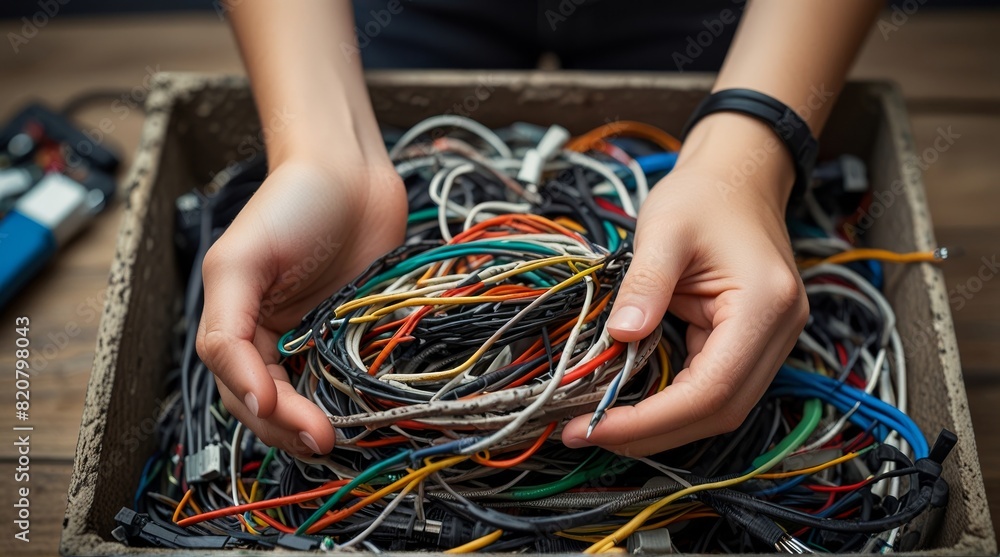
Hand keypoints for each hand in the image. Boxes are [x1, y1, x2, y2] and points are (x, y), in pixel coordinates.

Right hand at [197, 158, 406, 455]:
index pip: (242, 386)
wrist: (350, 171)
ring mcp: (312, 333)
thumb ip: (228, 331)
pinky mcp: (351, 327)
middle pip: (272, 401)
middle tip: (327, 441)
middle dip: (293, 427)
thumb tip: (254, 394)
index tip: (305, 427)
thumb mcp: (241, 262)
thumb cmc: (292, 204)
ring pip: (308, 395)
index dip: (270, 413)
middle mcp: (271, 334)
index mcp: (235, 323)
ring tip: (343, 436)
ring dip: (320, 420)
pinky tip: (365, 407)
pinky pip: (346, 372)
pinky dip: (351, 394)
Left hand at [562, 114, 809, 456]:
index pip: (712, 390)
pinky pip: (715, 388)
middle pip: (721, 412)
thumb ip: (644, 284)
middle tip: (586, 433)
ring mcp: (772, 341)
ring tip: (602, 426)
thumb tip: (620, 337)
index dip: (652, 420)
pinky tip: (632, 405)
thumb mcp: (665, 228)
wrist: (738, 176)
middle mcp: (780, 332)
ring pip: (720, 409)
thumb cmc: (704, 195)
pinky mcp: (753, 343)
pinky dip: (673, 403)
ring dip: (663, 426)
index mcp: (765, 305)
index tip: (595, 426)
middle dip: (653, 433)